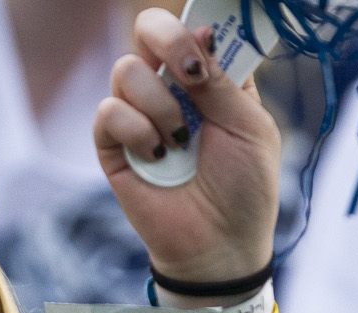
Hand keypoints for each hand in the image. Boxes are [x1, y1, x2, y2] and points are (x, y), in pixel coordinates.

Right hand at [93, 7, 279, 284]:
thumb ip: (224, 80)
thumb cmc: (244, 188)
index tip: (208, 41)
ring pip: (126, 70)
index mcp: (210, 77)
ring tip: (179, 140)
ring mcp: (139, 116)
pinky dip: (135, 131)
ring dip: (158, 103)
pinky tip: (158, 155)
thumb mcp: (249, 126)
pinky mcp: (112, 147)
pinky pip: (108, 113)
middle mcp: (170, 89)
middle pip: (148, 30)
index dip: (196, 24)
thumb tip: (202, 32)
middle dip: (167, 40)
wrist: (218, 245)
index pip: (194, 28)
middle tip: (189, 72)